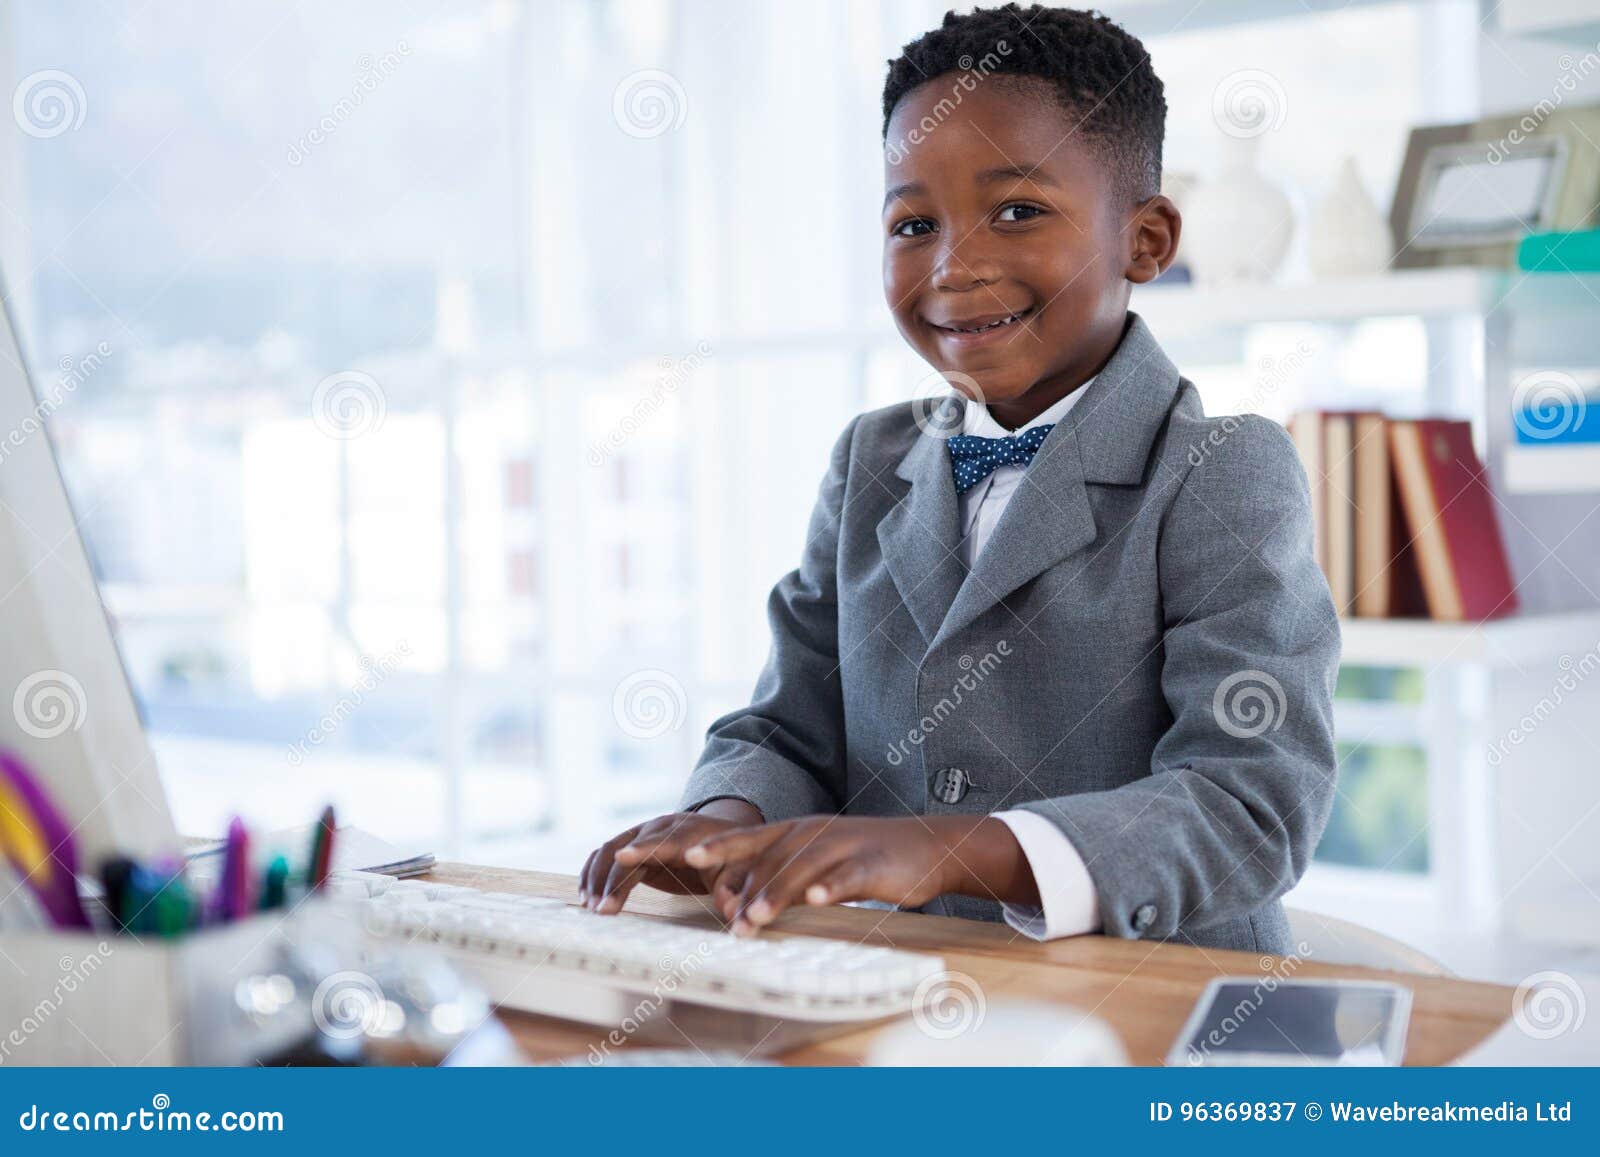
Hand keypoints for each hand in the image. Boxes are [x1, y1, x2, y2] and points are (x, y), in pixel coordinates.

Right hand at [579, 799, 761, 914]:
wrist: (721, 834)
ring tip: (591, 909)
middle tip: (603, 911)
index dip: (645, 848)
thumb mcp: (740, 868)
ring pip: (611, 850)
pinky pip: (604, 854)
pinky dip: (592, 873)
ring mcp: (643, 832)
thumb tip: (729, 907)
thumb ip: (733, 884)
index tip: (625, 858)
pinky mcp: (631, 843)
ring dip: (598, 878)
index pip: (666, 839)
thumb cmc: (733, 857)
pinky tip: (586, 896)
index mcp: (691, 831)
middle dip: (613, 878)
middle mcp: (662, 826)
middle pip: (630, 847)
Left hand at [683, 815, 967, 935]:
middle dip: (742, 885)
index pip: (746, 839)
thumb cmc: (863, 858)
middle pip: (770, 857)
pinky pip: (849, 875)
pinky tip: (818, 900)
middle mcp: (813, 834)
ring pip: (803, 868)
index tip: (685, 861)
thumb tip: (738, 905)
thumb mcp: (816, 862)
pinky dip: (833, 887)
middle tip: (720, 915)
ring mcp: (843, 846)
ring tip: (755, 918)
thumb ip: (780, 878)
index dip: (717, 848)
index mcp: (795, 832)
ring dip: (778, 893)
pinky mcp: (872, 863)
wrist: (926, 846)